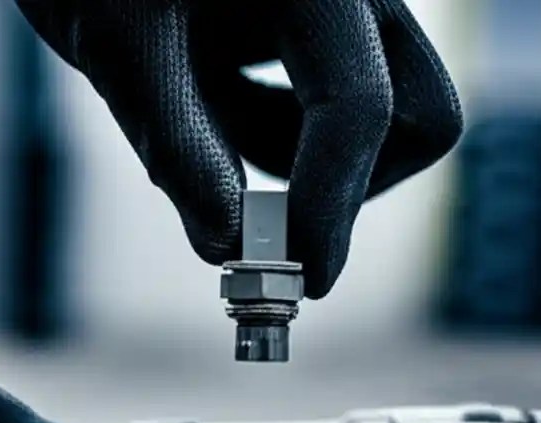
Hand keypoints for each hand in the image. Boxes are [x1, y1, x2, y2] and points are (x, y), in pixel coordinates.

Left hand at [17, 0, 461, 297]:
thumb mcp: (120, 44)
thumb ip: (177, 145)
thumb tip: (227, 247)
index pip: (358, 105)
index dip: (329, 206)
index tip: (301, 278)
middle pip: (420, 117)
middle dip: (353, 185)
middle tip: (272, 222)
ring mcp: (350, 10)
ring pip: (388, 120)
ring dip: (306, 160)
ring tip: (205, 122)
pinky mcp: (328, 31)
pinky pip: (342, 105)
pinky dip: (286, 134)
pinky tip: (216, 101)